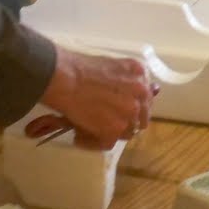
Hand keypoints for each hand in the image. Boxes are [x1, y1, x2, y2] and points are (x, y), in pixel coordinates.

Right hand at [41, 47, 158, 146]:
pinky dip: (92, 143)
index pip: (143, 96)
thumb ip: (122, 79)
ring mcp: (130, 113)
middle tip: (104, 121)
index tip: (118, 108)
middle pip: (139, 116)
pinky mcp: (115, 129)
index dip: (130, 104)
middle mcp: (141, 94)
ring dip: (110, 132)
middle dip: (124, 120)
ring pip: (127, 132)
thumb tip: (122, 94)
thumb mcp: (109, 64)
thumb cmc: (78, 67)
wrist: (65, 78)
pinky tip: (78, 137)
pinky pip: (107, 144)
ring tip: (89, 130)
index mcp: (139, 74)